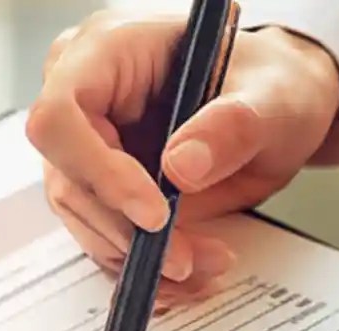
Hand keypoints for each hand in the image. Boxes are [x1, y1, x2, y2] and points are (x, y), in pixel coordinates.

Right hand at [26, 11, 338, 305]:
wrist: (277, 112)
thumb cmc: (270, 84)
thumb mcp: (273, 97)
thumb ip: (232, 126)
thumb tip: (180, 168)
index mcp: (108, 51)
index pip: (61, 114)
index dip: (98, 171)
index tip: (155, 214)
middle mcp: (85, 99)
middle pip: (69, 179)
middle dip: (128, 231)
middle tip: (185, 260)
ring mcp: (90, 147)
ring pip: (85, 219)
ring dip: (140, 257)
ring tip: (205, 264)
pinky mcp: (106, 190)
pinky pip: (108, 238)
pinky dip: (146, 267)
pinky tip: (191, 271)